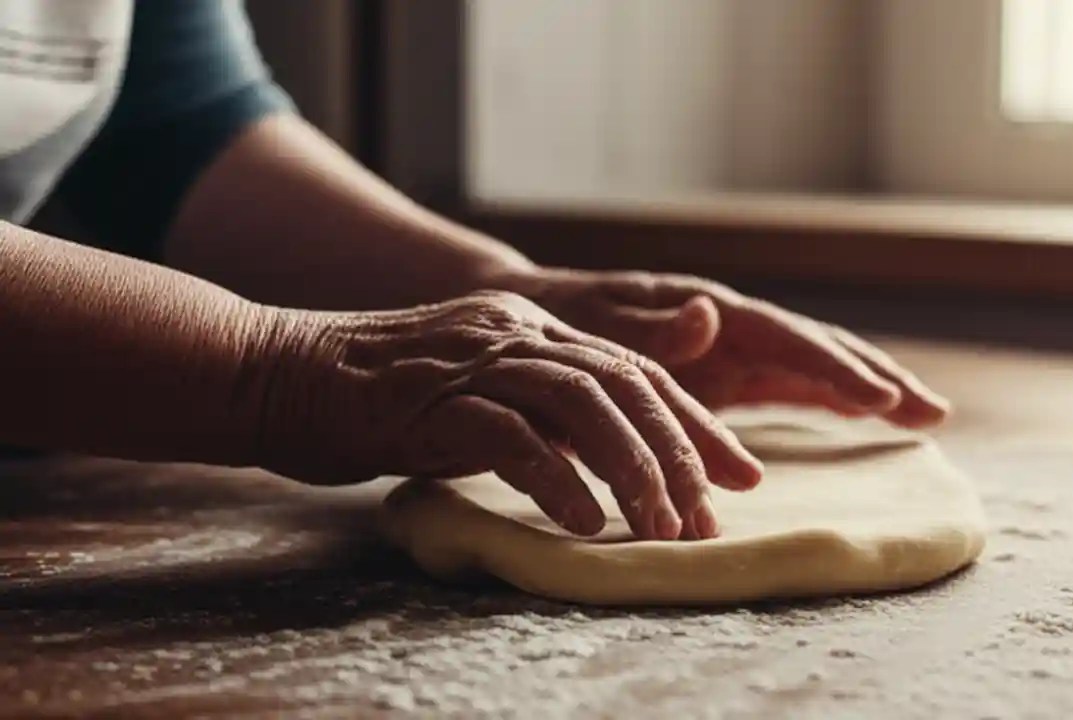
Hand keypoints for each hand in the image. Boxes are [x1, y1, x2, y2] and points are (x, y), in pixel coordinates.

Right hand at [254, 291, 762, 539]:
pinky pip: (513, 437)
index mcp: (534, 330)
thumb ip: (540, 418)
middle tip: (711, 515)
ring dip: (634, 467)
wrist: (279, 375)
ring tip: (661, 528)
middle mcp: (517, 334)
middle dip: (681, 452)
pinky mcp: (434, 397)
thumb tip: (607, 466)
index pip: (638, 371)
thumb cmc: (378, 403)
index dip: (696, 424)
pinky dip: (558, 479)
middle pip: (627, 384)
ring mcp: (477, 360)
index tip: (739, 475)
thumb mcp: (478, 403)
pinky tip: (584, 522)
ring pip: (585, 403)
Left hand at [497, 268, 950, 427]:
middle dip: (876, 377)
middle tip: (932, 411)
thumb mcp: (598, 322)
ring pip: (816, 364)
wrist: (536, 315)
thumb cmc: (563, 321)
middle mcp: (731, 323)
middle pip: (818, 347)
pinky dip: (834, 397)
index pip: (783, 337)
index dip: (833, 367)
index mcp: (706, 309)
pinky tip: (869, 416)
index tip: (881, 397)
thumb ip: (655, 325)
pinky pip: (793, 384)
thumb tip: (711, 312)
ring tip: (927, 415)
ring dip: (870, 388)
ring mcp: (734, 347)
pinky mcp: (728, 371)